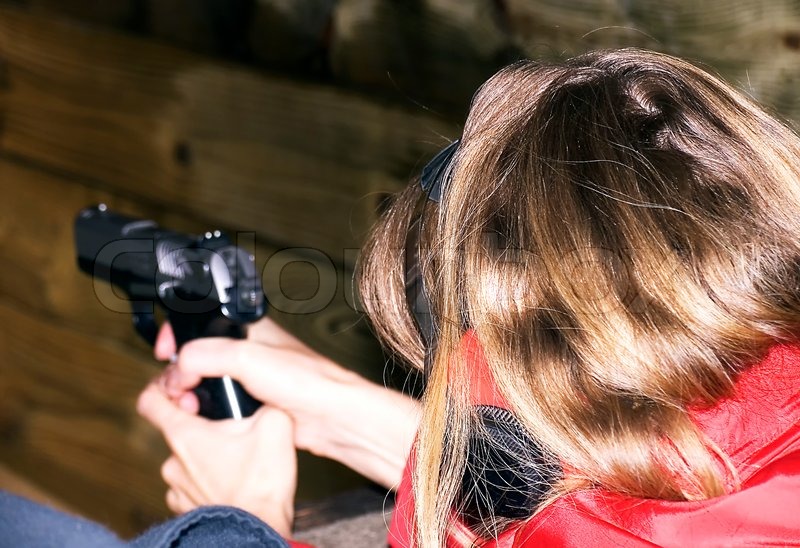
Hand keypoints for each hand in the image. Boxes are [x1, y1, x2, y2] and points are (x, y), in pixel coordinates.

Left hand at [137, 382, 295, 536]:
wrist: (258, 532)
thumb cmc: (262, 483)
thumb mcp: (276, 426)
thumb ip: (265, 401)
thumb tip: (265, 394)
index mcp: (185, 434)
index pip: (150, 399)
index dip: (163, 386)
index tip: (180, 386)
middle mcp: (172, 460)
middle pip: (177, 429)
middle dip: (204, 425)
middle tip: (234, 429)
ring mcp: (176, 487)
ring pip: (187, 459)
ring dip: (207, 455)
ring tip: (239, 459)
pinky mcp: (184, 509)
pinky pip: (191, 486)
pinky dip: (208, 481)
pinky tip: (232, 482)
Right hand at [155, 317, 420, 488]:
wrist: (330, 418)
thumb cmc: (305, 380)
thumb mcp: (246, 357)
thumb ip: (205, 355)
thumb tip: (178, 367)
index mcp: (247, 327)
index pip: (200, 321)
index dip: (177, 336)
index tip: (165, 353)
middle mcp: (247, 350)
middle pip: (196, 356)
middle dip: (179, 372)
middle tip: (176, 387)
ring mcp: (248, 378)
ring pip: (203, 382)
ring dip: (189, 394)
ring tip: (188, 405)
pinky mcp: (250, 404)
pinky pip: (216, 405)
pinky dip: (205, 412)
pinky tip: (203, 418)